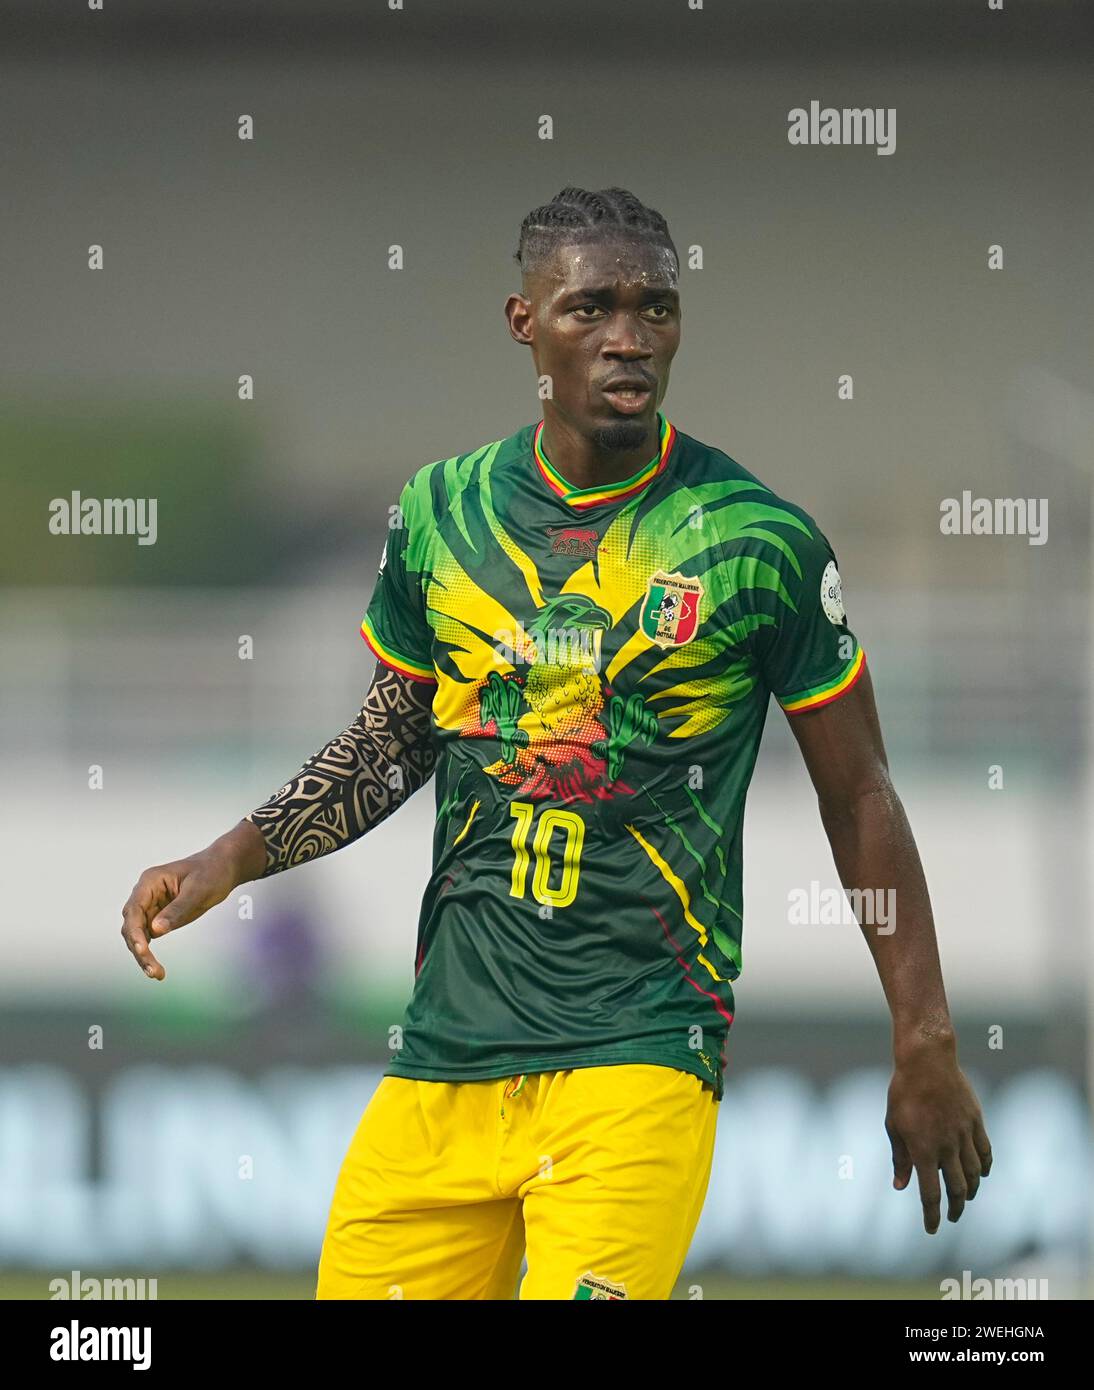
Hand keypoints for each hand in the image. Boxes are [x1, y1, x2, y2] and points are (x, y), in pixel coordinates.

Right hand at [120, 848, 238, 980]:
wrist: (224, 868)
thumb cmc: (211, 873)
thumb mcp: (198, 890)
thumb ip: (177, 910)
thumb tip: (155, 931)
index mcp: (150, 882)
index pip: (134, 910)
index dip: (135, 932)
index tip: (142, 950)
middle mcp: (145, 894)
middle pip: (132, 925)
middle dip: (139, 949)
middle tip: (153, 970)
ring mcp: (150, 906)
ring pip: (137, 935)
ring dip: (143, 955)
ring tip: (156, 974)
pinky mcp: (158, 917)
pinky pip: (148, 937)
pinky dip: (149, 953)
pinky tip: (156, 969)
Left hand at [885, 1044, 992, 1232]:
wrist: (927, 1061)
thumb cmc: (904, 1092)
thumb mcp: (893, 1126)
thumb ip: (900, 1158)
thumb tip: (901, 1186)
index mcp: (924, 1150)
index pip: (931, 1194)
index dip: (931, 1215)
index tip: (931, 1229)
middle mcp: (947, 1147)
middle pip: (957, 1189)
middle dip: (954, 1208)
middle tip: (951, 1216)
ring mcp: (965, 1134)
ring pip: (974, 1174)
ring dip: (971, 1191)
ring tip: (964, 1198)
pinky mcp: (976, 1122)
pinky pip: (986, 1152)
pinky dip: (985, 1167)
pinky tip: (981, 1173)